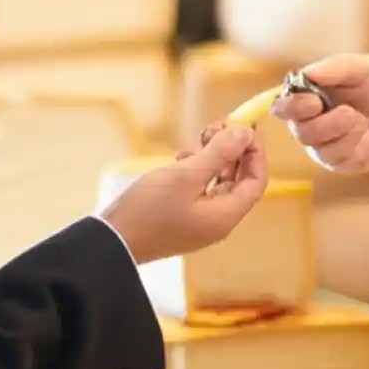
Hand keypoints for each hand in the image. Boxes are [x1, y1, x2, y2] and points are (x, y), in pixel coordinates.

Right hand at [99, 124, 267, 263]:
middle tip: (217, 126)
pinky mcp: (184, 216)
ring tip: (199, 138)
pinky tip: (181, 157)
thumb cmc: (148, 209)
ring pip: (219, 180)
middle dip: (233, 150)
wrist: (111, 241)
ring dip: (214, 156)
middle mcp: (218, 220)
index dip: (255, 151)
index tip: (245, 126)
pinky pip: (202, 188)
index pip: (256, 180)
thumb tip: (246, 133)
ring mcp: (200, 220)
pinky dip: (198, 168)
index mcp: (225, 215)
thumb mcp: (185, 175)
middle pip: (239, 179)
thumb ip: (219, 153)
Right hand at [270, 53, 368, 172]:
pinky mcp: (346, 163)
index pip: (283, 108)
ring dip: (344, 136)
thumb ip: (334, 69)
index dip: (292, 108)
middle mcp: (309, 126)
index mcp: (304, 100)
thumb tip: (309, 73)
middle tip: (349, 113)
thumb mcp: (358, 67)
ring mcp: (326, 147)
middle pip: (302, 134)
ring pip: (323, 152)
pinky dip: (357, 147)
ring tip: (362, 120)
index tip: (314, 102)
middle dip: (325, 125)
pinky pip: (343, 162)